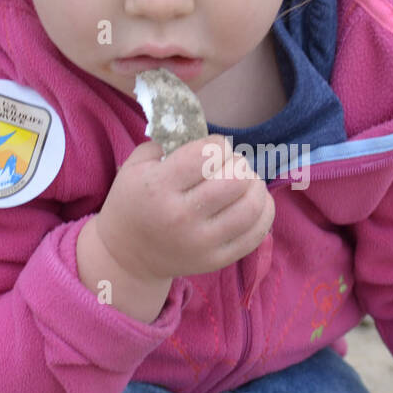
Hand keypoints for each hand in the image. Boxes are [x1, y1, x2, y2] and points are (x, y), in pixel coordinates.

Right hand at [97, 134, 274, 280]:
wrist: (128, 256)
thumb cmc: (133, 202)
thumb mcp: (135, 165)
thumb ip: (167, 142)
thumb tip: (204, 132)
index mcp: (159, 188)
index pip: (207, 154)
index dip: (218, 144)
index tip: (214, 147)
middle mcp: (182, 217)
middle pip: (235, 180)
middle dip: (239, 163)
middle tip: (231, 164)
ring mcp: (202, 242)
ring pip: (251, 207)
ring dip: (256, 185)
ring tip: (246, 180)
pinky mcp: (217, 260)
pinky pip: (256, 234)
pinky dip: (264, 210)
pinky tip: (255, 200)